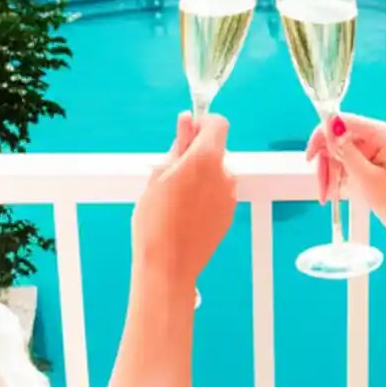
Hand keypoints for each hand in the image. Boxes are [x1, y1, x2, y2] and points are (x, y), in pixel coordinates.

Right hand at [130, 112, 236, 285]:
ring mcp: (229, 196)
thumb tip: (186, 121)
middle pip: (216, 149)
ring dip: (201, 175)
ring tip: (175, 197)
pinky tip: (185, 212)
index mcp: (205, 159)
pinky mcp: (229, 213)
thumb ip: (178, 146)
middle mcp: (224, 174)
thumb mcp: (158, 176)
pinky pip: (218, 193)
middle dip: (197, 153)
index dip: (202, 124)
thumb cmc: (156, 221)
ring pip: (216, 173)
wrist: (168, 265)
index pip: (218, 124)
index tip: (187, 132)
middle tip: (171, 170)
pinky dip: (205, 194)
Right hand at [306, 114, 385, 238]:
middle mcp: (378, 137)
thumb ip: (346, 152)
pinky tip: (333, 193)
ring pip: (340, 153)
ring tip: (326, 195)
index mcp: (382, 134)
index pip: (344, 122)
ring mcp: (375, 149)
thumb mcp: (366, 177)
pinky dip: (338, 176)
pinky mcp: (372, 161)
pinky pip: (347, 162)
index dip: (323, 136)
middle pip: (339, 139)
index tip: (310, 156)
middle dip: (326, 162)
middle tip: (321, 186)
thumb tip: (330, 128)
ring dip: (329, 172)